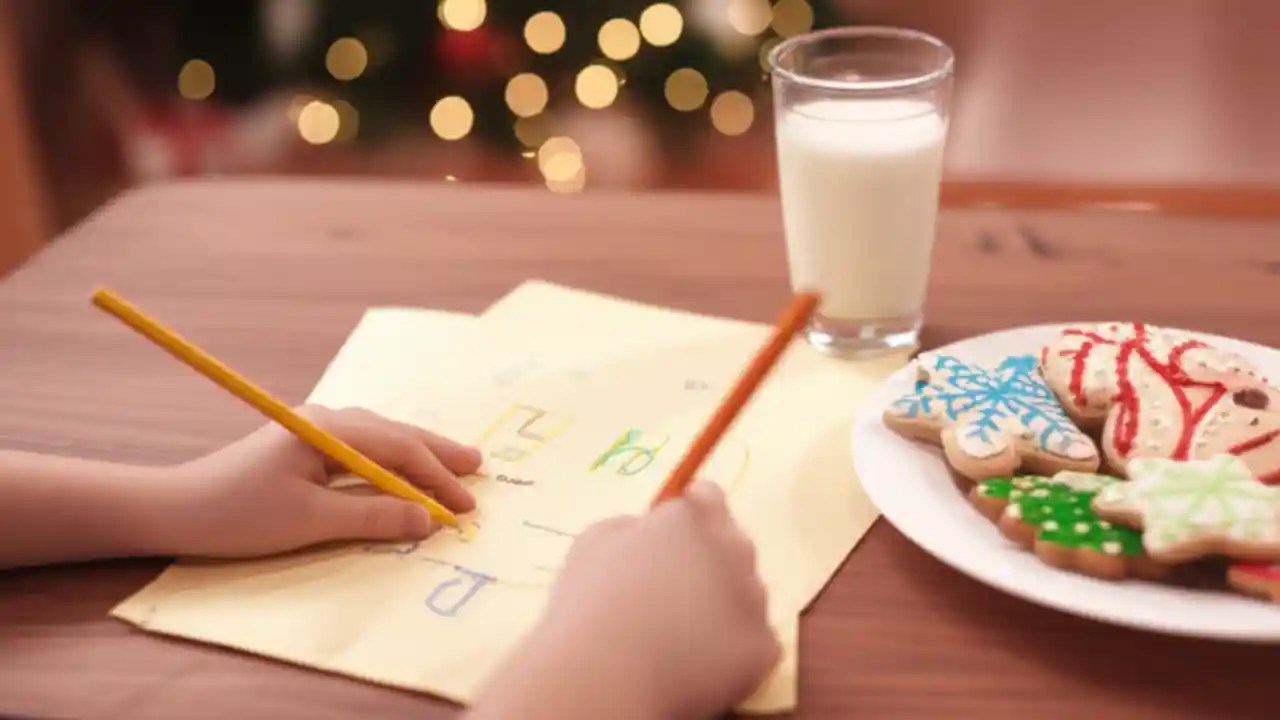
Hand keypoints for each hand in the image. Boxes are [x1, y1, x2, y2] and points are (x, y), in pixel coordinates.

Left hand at [169, 406, 480, 557]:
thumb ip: (372, 516)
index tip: (465, 507)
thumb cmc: (238, 513)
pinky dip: (391, 458)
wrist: (173, 507)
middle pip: (395, 433)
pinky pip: (362, 446)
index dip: (437, 478)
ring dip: (417, 453)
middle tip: (478, 468)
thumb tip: (426, 518)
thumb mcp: (310, 521)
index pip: (399, 449)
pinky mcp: (302, 447)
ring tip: (452, 464)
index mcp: (328, 429)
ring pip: (380, 437)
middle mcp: (325, 420)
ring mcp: (313, 430)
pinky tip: (402, 467)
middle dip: (438, 453)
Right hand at [470, 482, 778, 719]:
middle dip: (709, 561)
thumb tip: (648, 533)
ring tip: (683, 634)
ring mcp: (754, 599)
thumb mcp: (596, 542)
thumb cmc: (590, 603)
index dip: (693, 511)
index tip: (679, 531)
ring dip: (724, 605)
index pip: (709, 497)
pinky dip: (734, 650)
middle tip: (675, 592)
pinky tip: (700, 663)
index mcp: (692, 519)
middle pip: (732, 546)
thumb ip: (633, 528)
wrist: (607, 675)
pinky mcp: (763, 647)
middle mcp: (734, 550)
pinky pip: (755, 641)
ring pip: (746, 595)